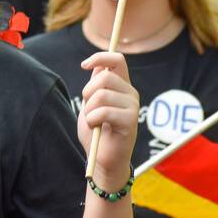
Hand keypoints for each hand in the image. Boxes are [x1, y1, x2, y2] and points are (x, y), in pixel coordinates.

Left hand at [78, 51, 139, 191]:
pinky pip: (103, 111)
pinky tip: (96, 128)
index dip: (100, 56)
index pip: (117, 59)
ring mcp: (133, 106)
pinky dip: (92, 120)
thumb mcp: (91, 105)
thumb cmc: (96, 133)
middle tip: (88, 109)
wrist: (103, 160)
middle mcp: (130, 93)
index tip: (84, 65)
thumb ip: (96, 86)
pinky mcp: (130, 121)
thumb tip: (96, 65)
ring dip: (89, 110)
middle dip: (87, 92)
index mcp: (122, 87)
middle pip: (104, 76)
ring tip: (93, 121)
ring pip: (101, 94)